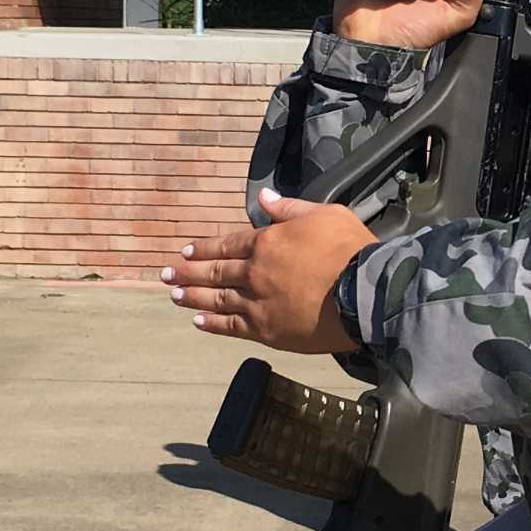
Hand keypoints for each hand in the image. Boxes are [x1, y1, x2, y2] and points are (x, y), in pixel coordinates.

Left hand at [160, 190, 377, 352]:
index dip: (204, 248)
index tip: (185, 251)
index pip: (228, 244)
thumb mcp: (325, 215)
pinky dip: (212, 323)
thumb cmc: (350, 250)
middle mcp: (255, 272)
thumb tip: (262, 198)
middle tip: (165, 274)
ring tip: (173, 295)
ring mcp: (258, 304)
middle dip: (187, 272)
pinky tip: (197, 320)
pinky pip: (232, 327)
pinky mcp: (268, 331)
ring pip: (217, 299)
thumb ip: (290, 209)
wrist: (365, 294)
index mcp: (268, 242)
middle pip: (215, 272)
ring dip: (192, 296)